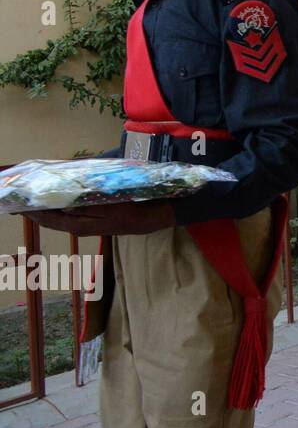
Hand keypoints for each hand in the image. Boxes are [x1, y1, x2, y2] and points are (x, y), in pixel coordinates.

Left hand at [26, 200, 176, 236]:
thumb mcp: (109, 207)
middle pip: (50, 220)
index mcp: (80, 225)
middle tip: (18, 201)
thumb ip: (84, 207)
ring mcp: (87, 225)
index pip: (48, 220)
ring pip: (58, 218)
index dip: (31, 213)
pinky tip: (56, 202)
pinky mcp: (93, 221)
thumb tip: (61, 207)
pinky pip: (68, 216)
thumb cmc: (133, 209)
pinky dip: (57, 209)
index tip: (16, 204)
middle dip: (33, 212)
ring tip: (32, 200)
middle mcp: (79, 227)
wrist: (153, 217)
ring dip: (45, 210)